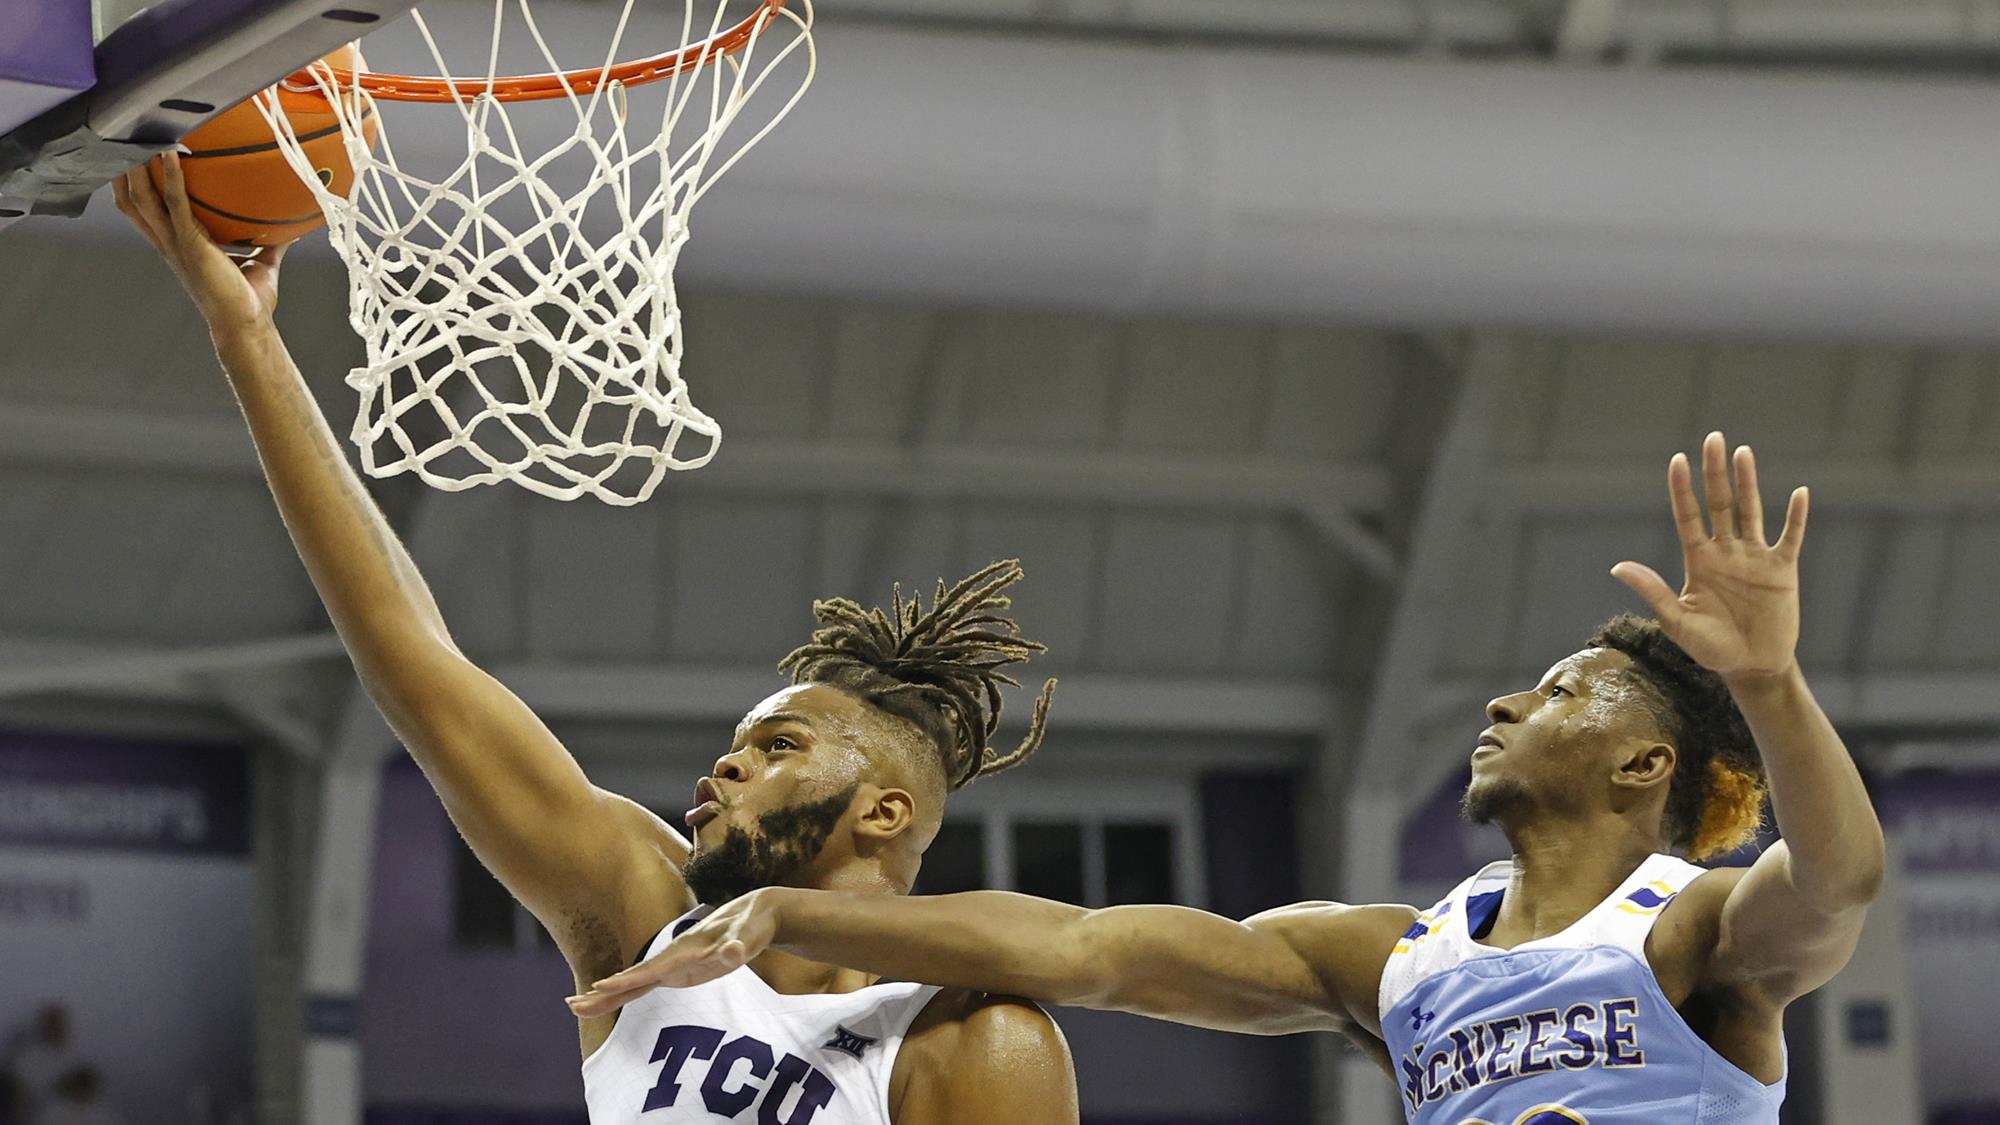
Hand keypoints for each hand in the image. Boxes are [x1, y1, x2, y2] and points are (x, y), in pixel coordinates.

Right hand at [112, 153, 288, 330]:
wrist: (246, 325)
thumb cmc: (249, 300)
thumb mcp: (259, 263)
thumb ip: (269, 244)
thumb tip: (290, 230)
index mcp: (178, 246)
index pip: (144, 213)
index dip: (134, 188)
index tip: (135, 161)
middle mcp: (170, 244)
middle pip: (133, 202)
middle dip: (124, 173)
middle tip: (127, 140)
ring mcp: (176, 245)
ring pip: (143, 200)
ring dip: (140, 169)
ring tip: (142, 137)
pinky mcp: (191, 246)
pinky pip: (176, 205)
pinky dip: (173, 180)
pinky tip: (173, 156)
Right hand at [565, 888, 782, 1017]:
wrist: (753, 913)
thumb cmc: (751, 926)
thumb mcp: (748, 937)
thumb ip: (738, 947)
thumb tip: (733, 952)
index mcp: (685, 951)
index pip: (650, 969)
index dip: (626, 980)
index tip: (599, 988)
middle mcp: (673, 958)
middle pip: (633, 979)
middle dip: (604, 994)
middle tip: (572, 1007)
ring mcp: (673, 965)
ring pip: (634, 983)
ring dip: (607, 996)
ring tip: (575, 1007)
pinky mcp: (678, 972)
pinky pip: (645, 985)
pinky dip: (625, 993)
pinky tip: (608, 999)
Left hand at [1610, 431, 1807, 681]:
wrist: (1752, 667)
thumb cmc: (1711, 648)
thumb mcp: (1677, 621)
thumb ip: (1652, 591)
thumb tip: (1617, 567)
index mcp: (1699, 560)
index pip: (1688, 516)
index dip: (1683, 490)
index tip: (1677, 460)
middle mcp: (1726, 552)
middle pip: (1720, 504)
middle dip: (1715, 472)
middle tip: (1712, 438)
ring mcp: (1755, 558)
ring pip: (1751, 512)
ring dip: (1748, 483)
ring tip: (1743, 452)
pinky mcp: (1782, 570)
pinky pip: (1791, 538)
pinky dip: (1796, 518)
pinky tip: (1800, 493)